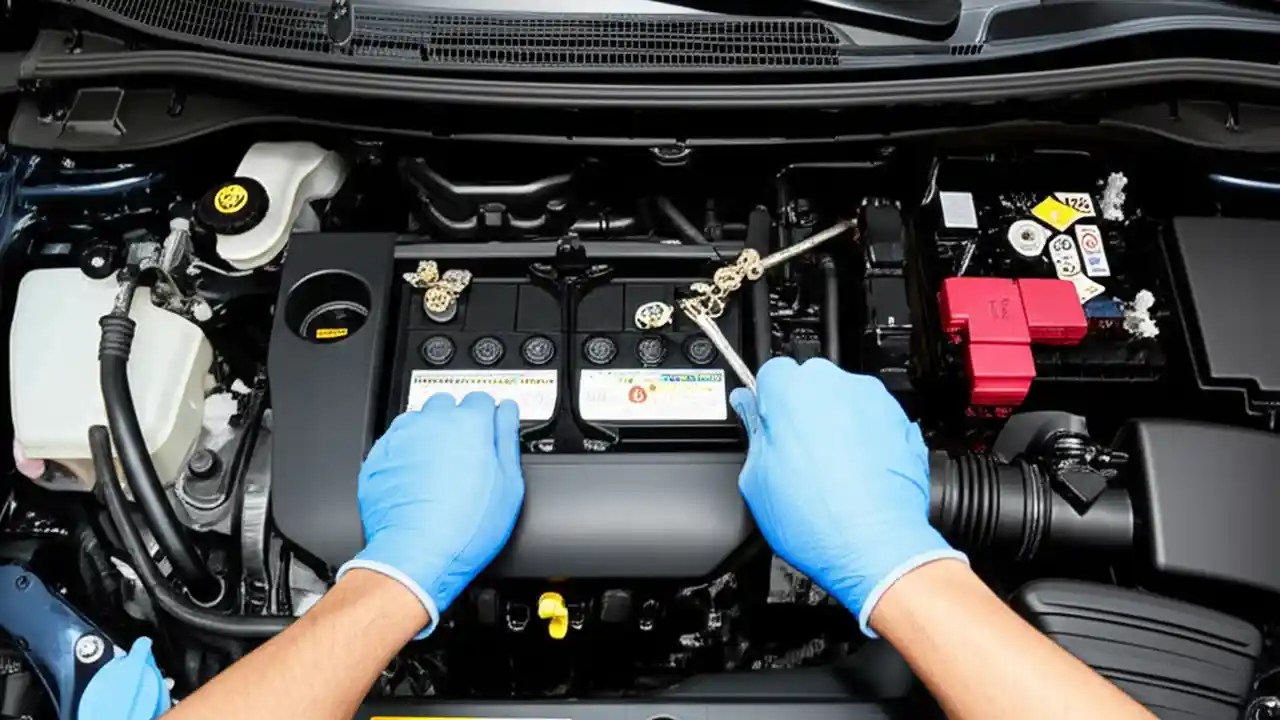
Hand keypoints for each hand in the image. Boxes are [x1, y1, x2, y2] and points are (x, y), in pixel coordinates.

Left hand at [338, 392, 523, 635]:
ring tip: (439, 470)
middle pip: (447, 404)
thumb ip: (508, 439)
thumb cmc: (464, 528)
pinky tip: (417, 480)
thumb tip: (508, 415)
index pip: (481, 399)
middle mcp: (431, 423)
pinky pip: (396, 444)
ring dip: (429, 436)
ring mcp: (401, 438)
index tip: (488, 432)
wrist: (416, 556)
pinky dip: (406, 454)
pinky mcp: (378, 457)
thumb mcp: (509, 485)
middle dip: (456, 422)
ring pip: (418, 422)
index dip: (488, 417)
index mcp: (468, 423)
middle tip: (464, 454)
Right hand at [730, 358, 964, 634]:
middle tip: (796, 453)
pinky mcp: (900, 420)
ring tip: (830, 469)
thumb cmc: (818, 520)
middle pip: (810, 381)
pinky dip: (864, 436)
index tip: (767, 423)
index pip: (771, 372)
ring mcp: (873, 400)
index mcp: (792, 391)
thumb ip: (752, 432)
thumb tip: (748, 410)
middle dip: (801, 409)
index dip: (767, 402)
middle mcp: (835, 385)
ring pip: (843, 398)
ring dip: (834, 422)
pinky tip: (855, 473)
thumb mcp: (757, 479)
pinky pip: (872, 418)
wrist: (878, 546)